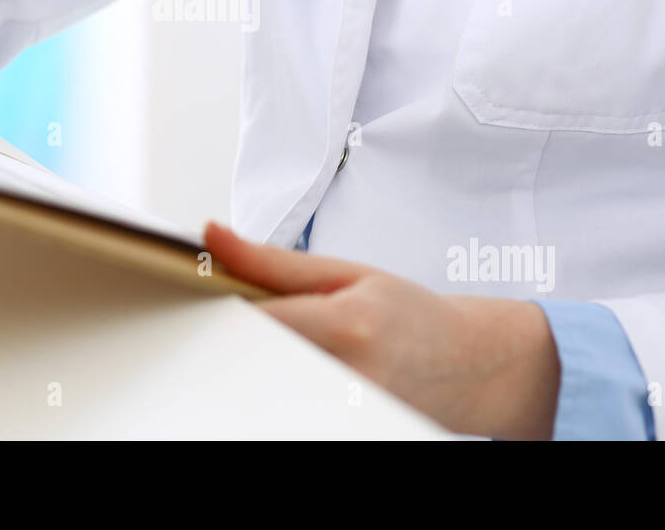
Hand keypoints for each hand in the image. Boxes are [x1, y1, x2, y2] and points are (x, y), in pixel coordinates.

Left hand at [205, 222, 560, 438]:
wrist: (466, 364)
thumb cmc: (408, 313)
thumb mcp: (346, 272)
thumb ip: (271, 261)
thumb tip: (212, 235)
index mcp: (347, 325)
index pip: (257, 321)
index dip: (218, 311)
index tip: (198, 300)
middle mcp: (347, 376)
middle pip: (254, 361)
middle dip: (234, 340)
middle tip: (229, 324)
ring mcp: (347, 411)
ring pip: (265, 390)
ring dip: (253, 367)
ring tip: (268, 347)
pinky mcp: (345, 430)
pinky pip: (286, 409)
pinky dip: (274, 390)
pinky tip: (283, 374)